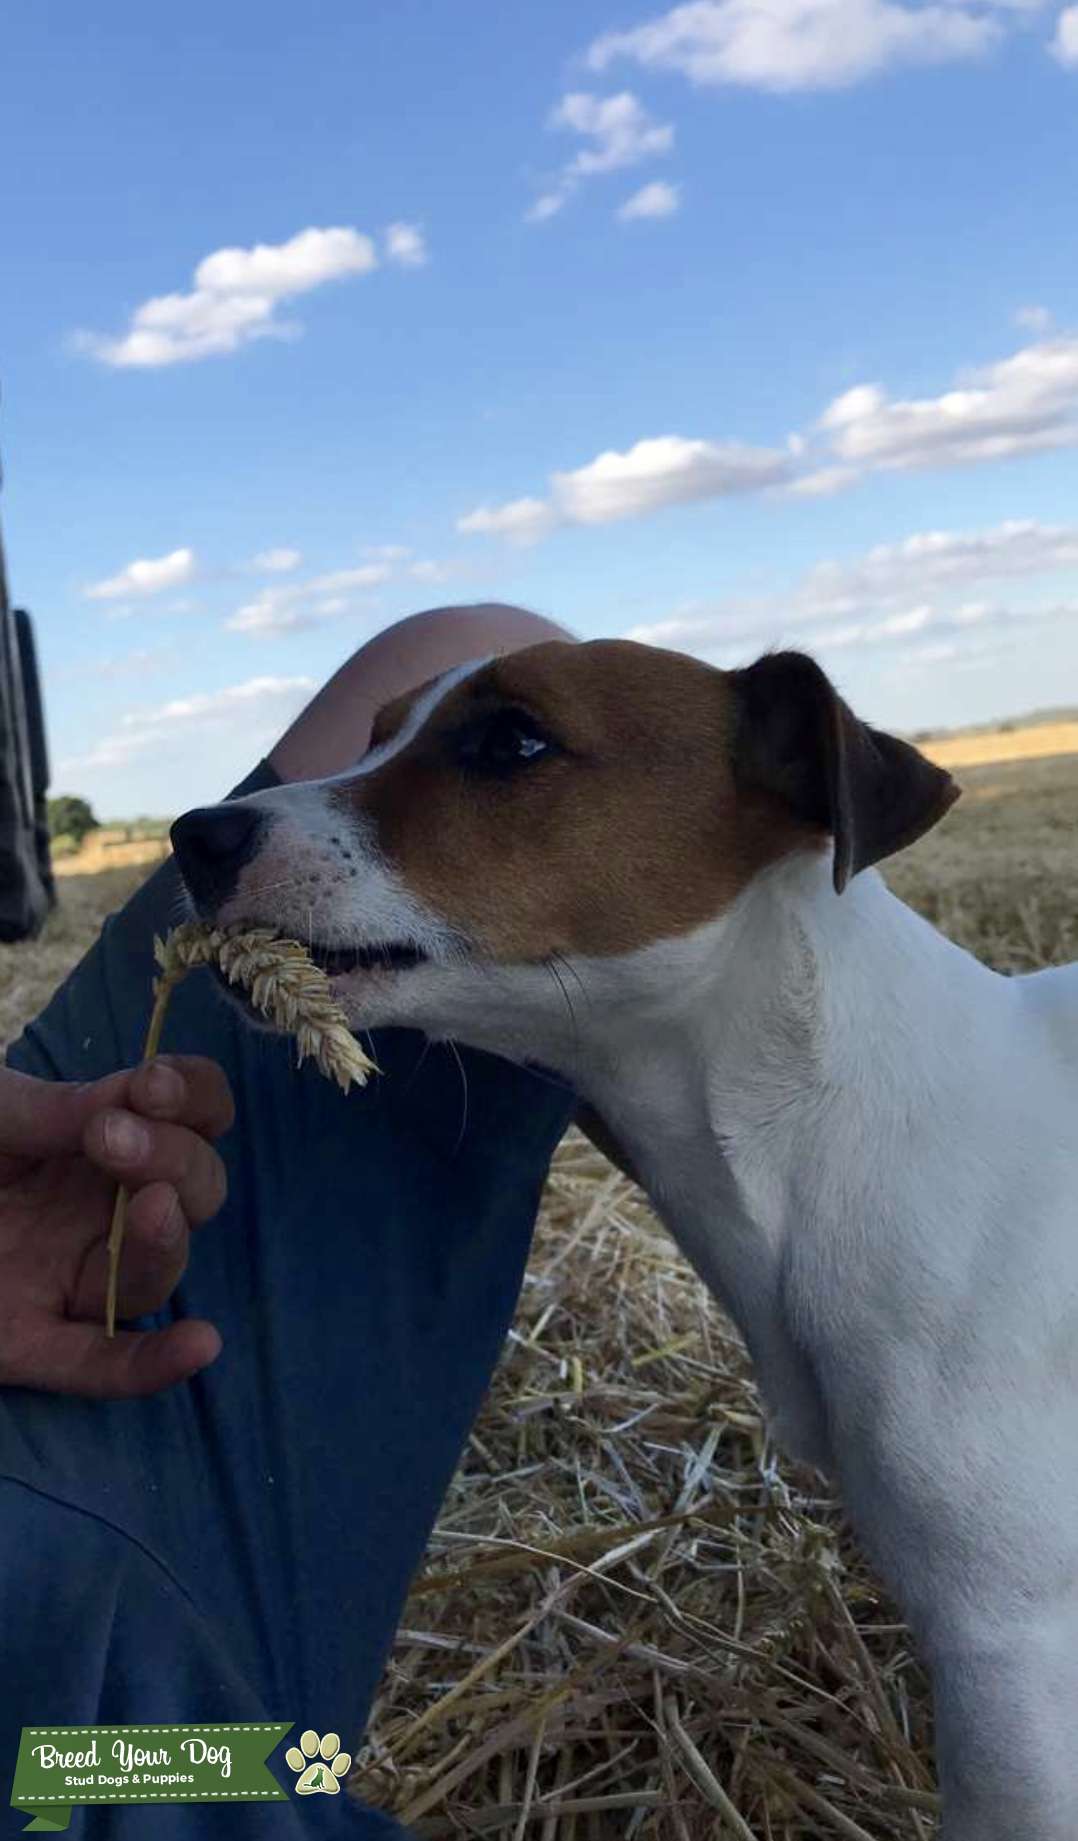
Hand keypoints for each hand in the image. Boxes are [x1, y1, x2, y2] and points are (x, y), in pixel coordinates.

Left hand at [0, 1057, 233, 1397]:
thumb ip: (50, 1109)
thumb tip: (134, 1102)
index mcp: (98, 1138)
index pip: (195, 1116)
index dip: (195, 1099)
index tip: (153, 1086)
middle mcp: (97, 1208)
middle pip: (194, 1193)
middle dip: (173, 1158)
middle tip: (107, 1138)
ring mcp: (65, 1278)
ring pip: (153, 1275)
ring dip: (164, 1239)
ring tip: (146, 1205)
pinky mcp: (24, 1343)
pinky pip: (100, 1366)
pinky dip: (151, 1364)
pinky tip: (198, 1345)